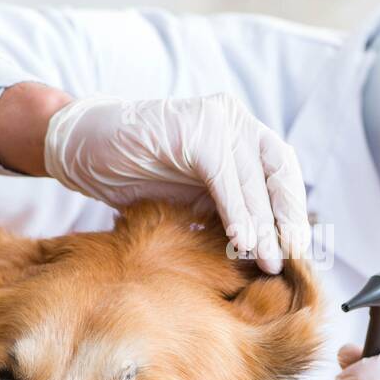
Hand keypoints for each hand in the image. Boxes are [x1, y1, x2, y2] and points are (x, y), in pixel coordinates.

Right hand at [40, 92, 309, 273]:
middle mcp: (233, 119)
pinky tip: (241, 241)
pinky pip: (225, 176)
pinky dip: (237, 211)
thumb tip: (265, 251)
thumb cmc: (135, 174)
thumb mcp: (192, 196)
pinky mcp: (196, 128)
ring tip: (267, 260)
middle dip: (284, 220)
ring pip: (253, 178)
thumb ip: (226, 210)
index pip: (280, 171)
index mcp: (239, 132)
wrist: (81, 147)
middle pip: (276, 172)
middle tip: (288, 259)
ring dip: (263, 224)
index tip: (299, 249)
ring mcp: (216, 119)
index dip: (291, 210)